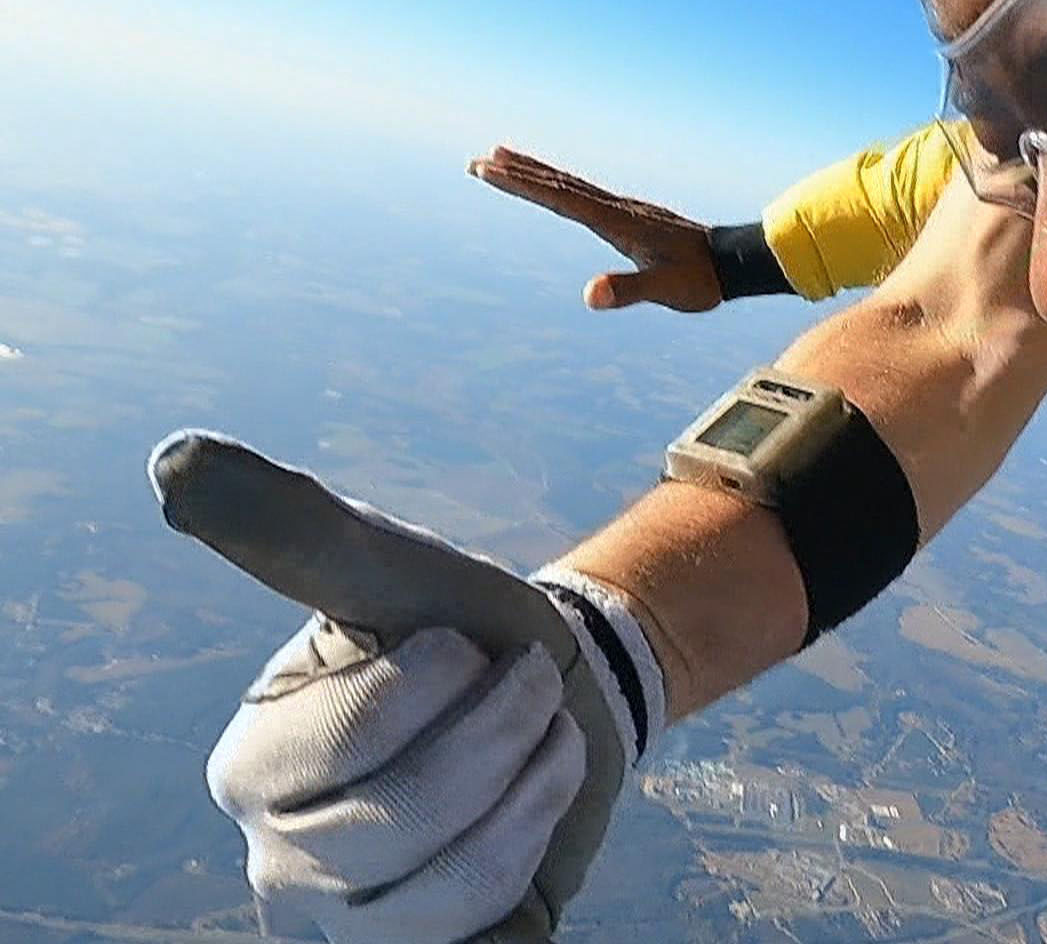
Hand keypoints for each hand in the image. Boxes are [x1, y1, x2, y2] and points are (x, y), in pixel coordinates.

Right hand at [151, 432, 665, 942]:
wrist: (558, 700)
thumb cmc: (462, 630)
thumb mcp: (390, 570)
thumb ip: (294, 532)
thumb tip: (175, 463)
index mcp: (251, 764)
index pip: (350, 739)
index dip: (441, 680)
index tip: (466, 641)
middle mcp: (284, 858)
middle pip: (405, 817)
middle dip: (506, 728)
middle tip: (532, 680)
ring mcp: (354, 919)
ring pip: (457, 880)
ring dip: (537, 786)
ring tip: (549, 734)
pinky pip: (489, 928)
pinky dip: (538, 848)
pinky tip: (542, 800)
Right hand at [468, 146, 723, 312]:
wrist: (733, 263)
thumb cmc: (699, 280)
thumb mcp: (665, 291)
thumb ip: (628, 291)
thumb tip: (589, 295)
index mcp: (615, 221)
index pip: (559, 199)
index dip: (522, 184)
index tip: (488, 169)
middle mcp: (615, 208)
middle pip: (558, 184)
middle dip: (518, 172)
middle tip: (479, 160)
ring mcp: (622, 210)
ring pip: (570, 185)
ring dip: (535, 172)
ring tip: (503, 157)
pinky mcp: (629, 217)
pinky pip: (584, 195)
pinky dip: (560, 185)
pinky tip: (556, 188)